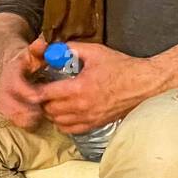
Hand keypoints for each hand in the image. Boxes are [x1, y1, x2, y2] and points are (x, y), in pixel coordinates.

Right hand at [0, 38, 47, 127]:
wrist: (12, 63)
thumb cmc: (27, 59)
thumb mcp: (34, 51)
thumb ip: (38, 48)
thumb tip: (42, 42)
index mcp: (11, 71)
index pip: (15, 84)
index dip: (27, 92)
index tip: (39, 97)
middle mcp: (2, 86)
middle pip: (8, 103)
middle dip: (25, 111)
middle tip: (42, 114)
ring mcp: (1, 98)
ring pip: (9, 113)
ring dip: (24, 119)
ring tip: (41, 118)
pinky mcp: (4, 107)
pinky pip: (10, 119)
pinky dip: (22, 122)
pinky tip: (35, 121)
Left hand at [37, 43, 166, 133]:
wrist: (144, 84)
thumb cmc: (121, 67)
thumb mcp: (95, 52)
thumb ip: (72, 49)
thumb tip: (54, 48)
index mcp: (79, 88)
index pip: (46, 94)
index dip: (35, 90)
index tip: (33, 85)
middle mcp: (82, 106)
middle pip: (49, 109)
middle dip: (42, 100)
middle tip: (43, 91)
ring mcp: (89, 118)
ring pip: (57, 121)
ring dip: (51, 112)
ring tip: (52, 101)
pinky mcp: (95, 124)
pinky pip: (70, 129)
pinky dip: (62, 123)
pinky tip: (64, 112)